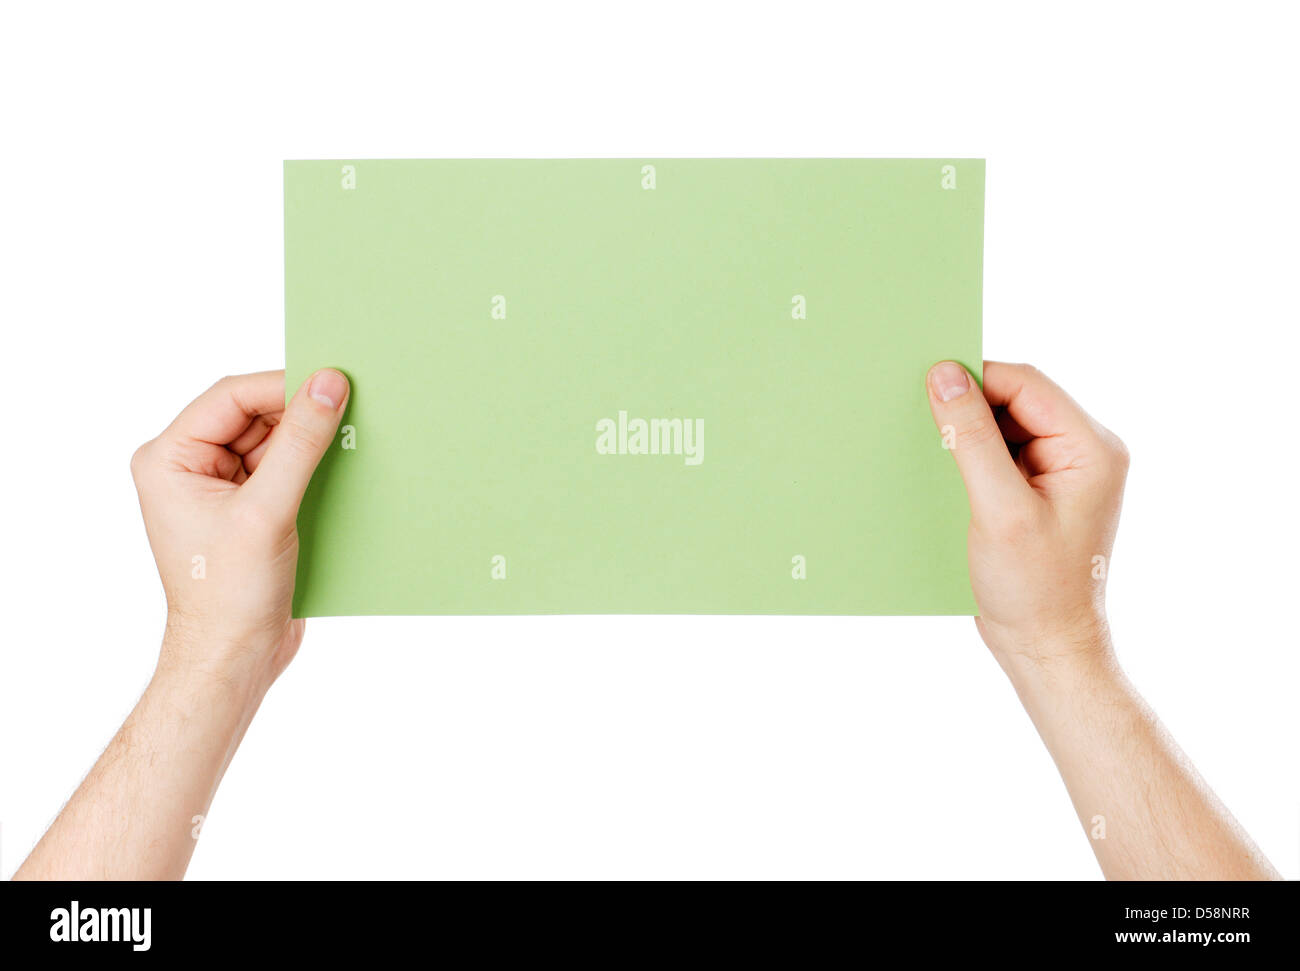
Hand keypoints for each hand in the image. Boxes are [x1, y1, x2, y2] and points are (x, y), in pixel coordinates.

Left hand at [130, 368, 348, 697]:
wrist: (234, 658)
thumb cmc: (228, 596)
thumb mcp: (267, 511)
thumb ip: (300, 443)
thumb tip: (328, 385)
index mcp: (169, 459)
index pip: (231, 398)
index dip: (283, 386)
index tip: (333, 382)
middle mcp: (189, 468)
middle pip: (255, 416)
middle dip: (301, 417)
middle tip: (350, 411)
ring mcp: (219, 490)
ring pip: (275, 443)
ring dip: (312, 445)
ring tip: (350, 446)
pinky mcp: (249, 512)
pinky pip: (285, 472)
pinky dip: (315, 471)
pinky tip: (343, 475)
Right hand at [925, 361, 1128, 676]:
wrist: (1047, 649)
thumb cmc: (1035, 589)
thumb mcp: (999, 510)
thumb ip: (971, 439)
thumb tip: (944, 375)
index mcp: (1091, 448)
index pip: (1026, 384)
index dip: (975, 378)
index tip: (924, 384)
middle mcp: (1085, 452)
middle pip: (1014, 400)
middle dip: (967, 409)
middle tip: (922, 422)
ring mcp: (1063, 472)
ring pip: (1004, 426)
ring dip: (965, 437)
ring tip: (933, 459)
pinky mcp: (1040, 492)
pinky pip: (1001, 455)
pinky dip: (970, 460)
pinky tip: (946, 480)